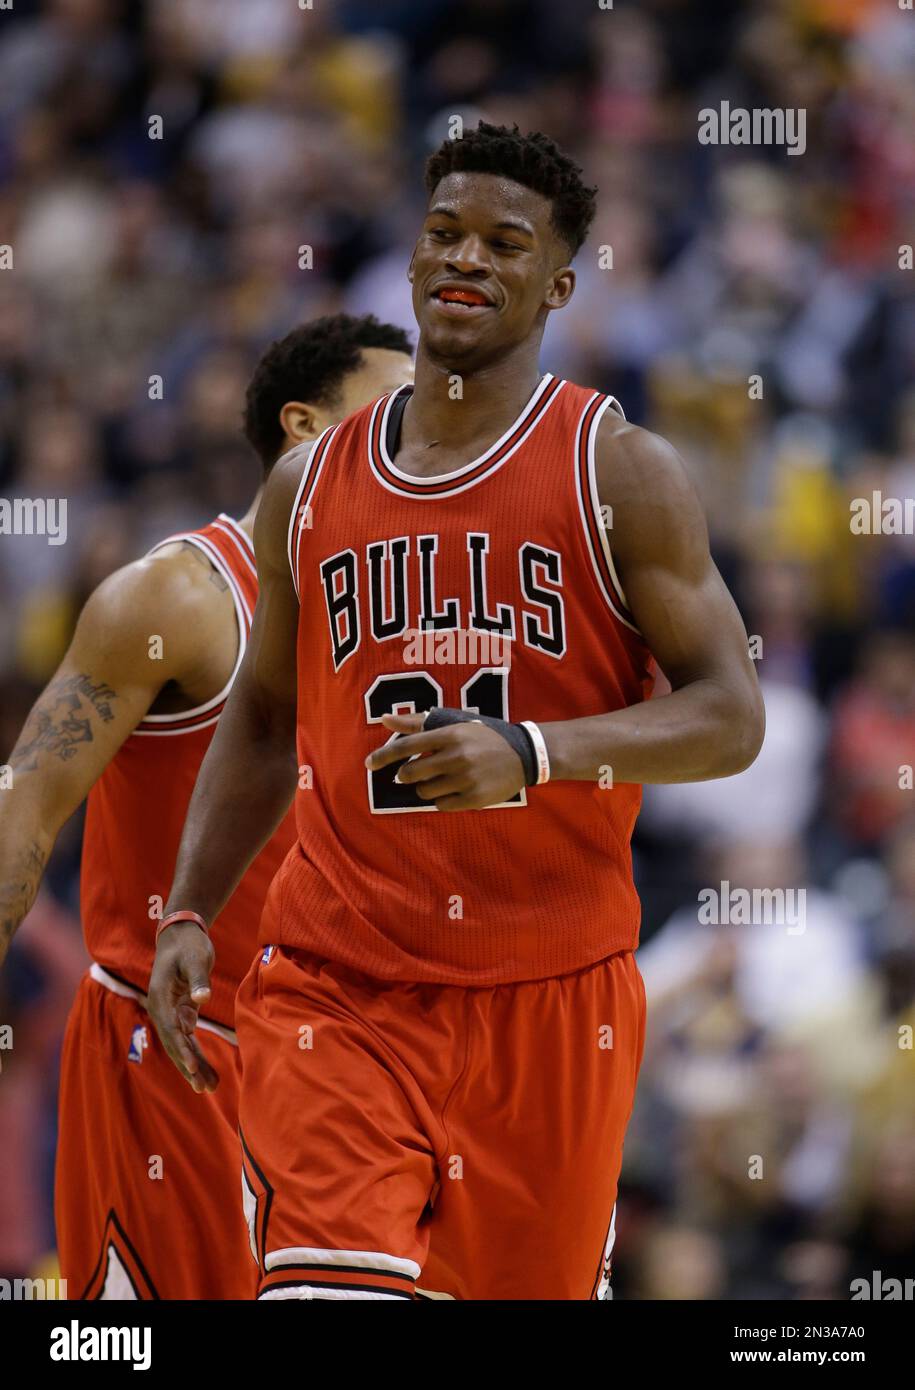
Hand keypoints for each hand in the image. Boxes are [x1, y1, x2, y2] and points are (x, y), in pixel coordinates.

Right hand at [147, 922, 218, 1092]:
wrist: (181, 934)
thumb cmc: (188, 944)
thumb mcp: (195, 958)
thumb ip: (198, 979)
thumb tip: (202, 999)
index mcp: (160, 998)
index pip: (170, 1030)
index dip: (181, 1050)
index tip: (193, 1068)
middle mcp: (161, 1010)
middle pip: (174, 1044)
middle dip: (189, 1067)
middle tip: (204, 1088)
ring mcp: (170, 1014)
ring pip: (181, 1046)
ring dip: (193, 1066)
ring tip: (209, 1088)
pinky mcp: (181, 1013)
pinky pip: (188, 1039)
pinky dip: (196, 1054)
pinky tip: (206, 1071)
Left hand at [365, 712, 526, 810]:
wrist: (523, 754)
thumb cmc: (483, 737)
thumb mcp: (454, 723)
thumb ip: (418, 722)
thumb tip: (384, 719)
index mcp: (450, 735)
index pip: (407, 745)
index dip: (384, 756)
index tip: (369, 764)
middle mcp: (456, 756)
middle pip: (411, 774)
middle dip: (407, 775)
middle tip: (416, 773)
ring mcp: (466, 779)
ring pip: (425, 792)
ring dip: (426, 788)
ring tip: (441, 780)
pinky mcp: (474, 798)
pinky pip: (442, 805)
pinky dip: (442, 800)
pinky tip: (454, 790)